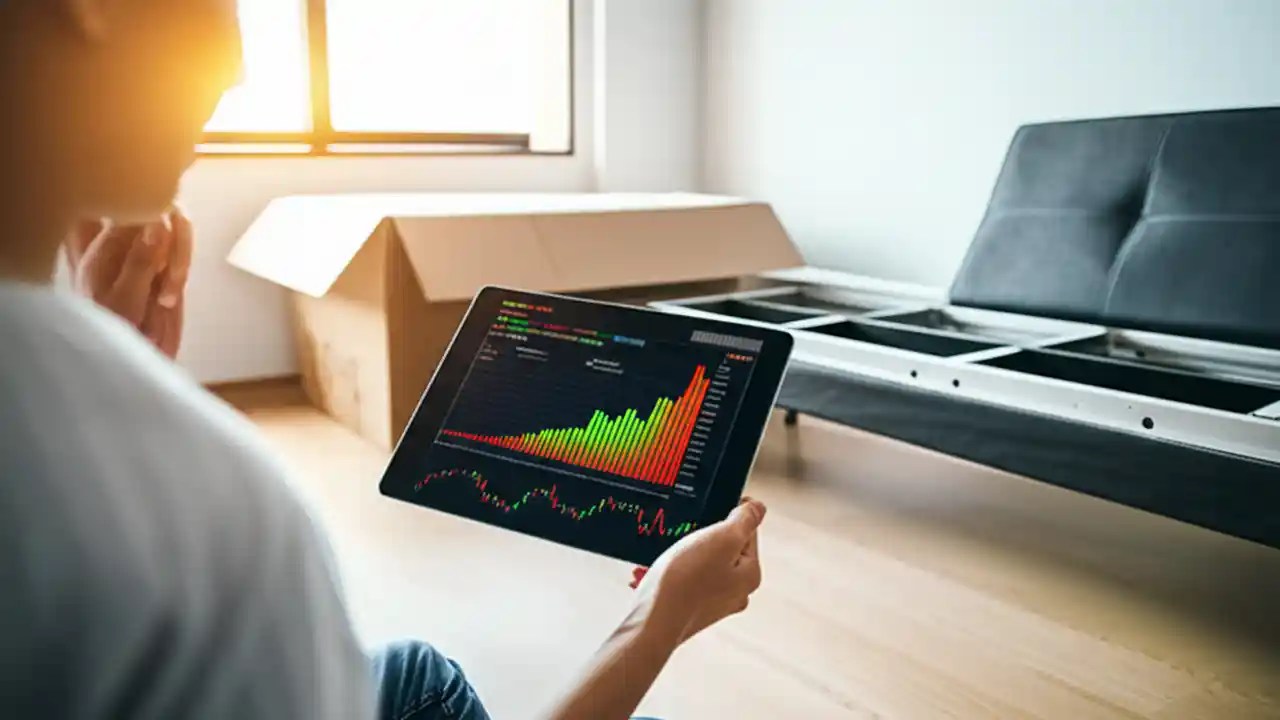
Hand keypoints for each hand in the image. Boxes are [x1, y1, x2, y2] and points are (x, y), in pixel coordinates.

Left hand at [66, 207, 192, 358]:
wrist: (122, 362)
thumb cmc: (111, 333)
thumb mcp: (124, 299)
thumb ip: (140, 261)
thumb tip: (158, 223)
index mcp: (107, 246)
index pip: (136, 209)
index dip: (157, 219)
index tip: (164, 250)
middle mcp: (127, 244)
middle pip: (162, 213)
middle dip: (177, 244)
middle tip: (174, 277)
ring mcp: (148, 256)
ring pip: (178, 231)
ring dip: (181, 262)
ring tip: (167, 298)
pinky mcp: (166, 269)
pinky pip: (182, 254)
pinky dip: (182, 275)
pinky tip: (167, 302)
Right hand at [631, 497, 765, 643]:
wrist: (651, 623)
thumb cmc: (686, 581)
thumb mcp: (722, 538)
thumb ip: (744, 520)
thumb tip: (758, 508)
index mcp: (750, 575)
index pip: (748, 532)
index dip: (729, 515)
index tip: (708, 511)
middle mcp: (735, 593)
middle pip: (723, 549)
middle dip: (699, 536)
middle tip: (683, 533)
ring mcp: (711, 604)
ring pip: (697, 564)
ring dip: (677, 554)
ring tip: (662, 553)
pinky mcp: (688, 611)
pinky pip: (679, 581)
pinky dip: (665, 572)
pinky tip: (648, 570)